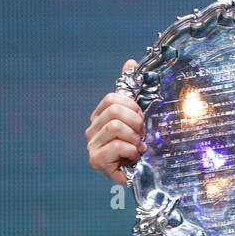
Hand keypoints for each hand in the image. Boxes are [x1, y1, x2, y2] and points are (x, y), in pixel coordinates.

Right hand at [85, 59, 145, 184]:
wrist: (142, 173)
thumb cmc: (139, 144)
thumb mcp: (137, 115)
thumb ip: (131, 88)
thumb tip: (130, 62)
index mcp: (101, 116)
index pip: (113, 98)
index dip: (133, 106)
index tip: (141, 118)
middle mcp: (93, 129)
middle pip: (114, 111)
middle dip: (135, 122)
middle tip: (141, 134)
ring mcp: (92, 145)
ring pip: (115, 126)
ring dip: (134, 137)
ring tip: (138, 147)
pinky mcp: (96, 161)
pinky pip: (115, 146)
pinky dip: (130, 150)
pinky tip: (133, 157)